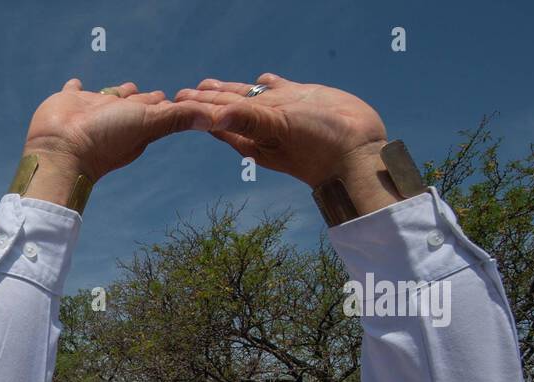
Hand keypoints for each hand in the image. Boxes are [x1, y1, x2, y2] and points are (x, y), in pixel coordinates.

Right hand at [23, 79, 216, 187]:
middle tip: (160, 94)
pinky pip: (73, 92)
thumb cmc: (107, 139)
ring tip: (127, 86)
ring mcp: (92, 111)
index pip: (158, 111)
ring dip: (117, 92)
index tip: (181, 99)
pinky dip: (75, 87)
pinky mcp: (70, 103)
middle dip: (147, 98)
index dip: (170, 105)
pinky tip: (76, 83)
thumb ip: (179, 119)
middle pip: (136, 105)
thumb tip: (216, 120)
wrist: (63, 148)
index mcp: (137, 125)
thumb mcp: (149, 124)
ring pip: (108, 98)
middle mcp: (116, 119)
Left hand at [175, 73, 389, 193]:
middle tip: (182, 92)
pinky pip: (279, 90)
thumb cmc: (318, 146)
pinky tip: (263, 78)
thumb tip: (215, 117)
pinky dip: (267, 84)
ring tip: (210, 84)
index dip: (197, 109)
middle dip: (206, 100)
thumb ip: (249, 120)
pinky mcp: (302, 99)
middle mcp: (263, 124)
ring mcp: (282, 111)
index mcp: (251, 135)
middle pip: (227, 107)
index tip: (176, 102)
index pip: (216, 118)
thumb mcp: (279, 129)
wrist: (356, 150)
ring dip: (229, 91)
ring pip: (249, 98)